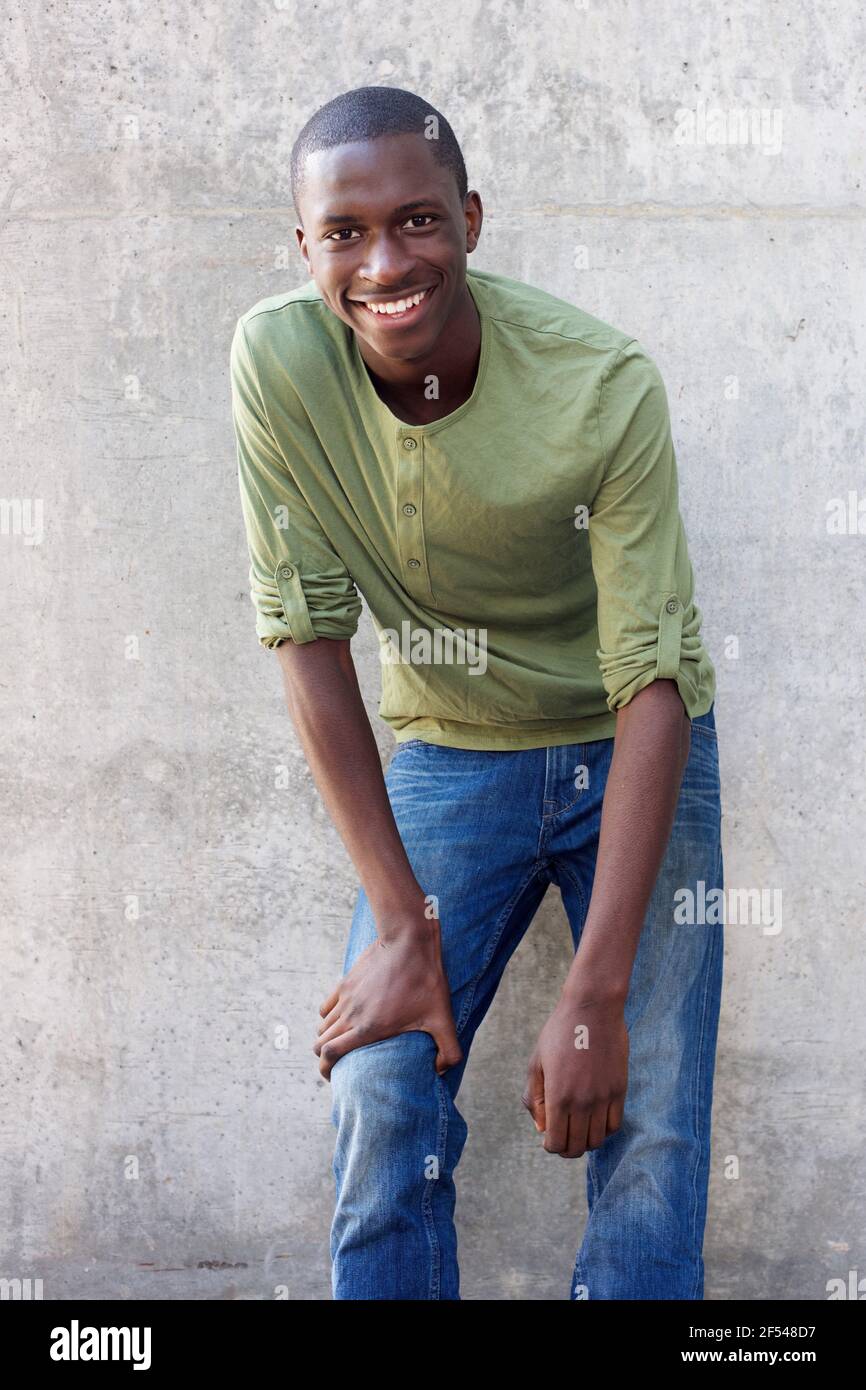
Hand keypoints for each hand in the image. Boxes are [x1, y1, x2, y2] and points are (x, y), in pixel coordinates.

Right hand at [314, 915, 462, 1080]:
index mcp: (368, 1028)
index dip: (326, 1070)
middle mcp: (350, 1015)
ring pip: (323, 1026)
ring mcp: (345, 998)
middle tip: (339, 1064)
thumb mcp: (443, 1018)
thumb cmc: (426, 980)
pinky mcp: (345, 983)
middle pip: (320, 1044)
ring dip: (328, 1038)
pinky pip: (326, 1007)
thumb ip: (449, 1050)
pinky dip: (330, 1017)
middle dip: (325, 1059)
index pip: (330, 1055)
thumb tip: (441, 1071)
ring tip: (344, 1043)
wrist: (408, 940)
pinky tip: (345, 1018)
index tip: (334, 1077)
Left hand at [522, 992, 627, 1156]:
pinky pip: (615, 1125)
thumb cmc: (559, 1033)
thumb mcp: (537, 1062)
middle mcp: (582, 1102)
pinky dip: (604, 1130)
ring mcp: (603, 1098)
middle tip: (563, 1137)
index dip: (551, 1146)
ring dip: (586, 1141)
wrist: (593, 1009)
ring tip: (579, 1128)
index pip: (556, 1143)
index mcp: (558, 1096)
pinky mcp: (620, 1090)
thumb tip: (541, 1128)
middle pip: (577, 1147)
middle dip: (567, 1148)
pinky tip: (595, 1119)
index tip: (549, 1137)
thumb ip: (535, 1098)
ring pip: (598, 1140)